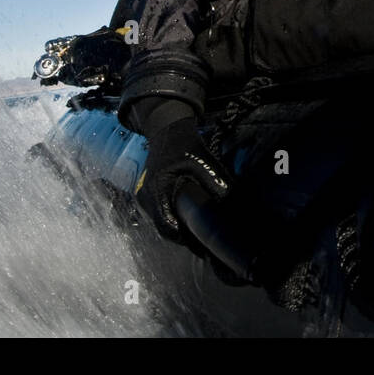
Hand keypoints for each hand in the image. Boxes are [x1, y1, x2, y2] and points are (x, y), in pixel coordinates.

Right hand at [137, 114, 230, 239]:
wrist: (166, 129)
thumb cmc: (182, 143)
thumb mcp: (201, 158)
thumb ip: (214, 178)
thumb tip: (228, 197)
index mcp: (158, 189)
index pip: (166, 225)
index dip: (183, 239)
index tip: (200, 245)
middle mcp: (146, 196)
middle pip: (163, 228)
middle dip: (182, 237)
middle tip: (203, 245)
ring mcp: (145, 196)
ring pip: (161, 222)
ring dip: (177, 230)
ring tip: (198, 235)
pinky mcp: (148, 195)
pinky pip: (160, 214)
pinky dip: (172, 220)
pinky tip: (188, 223)